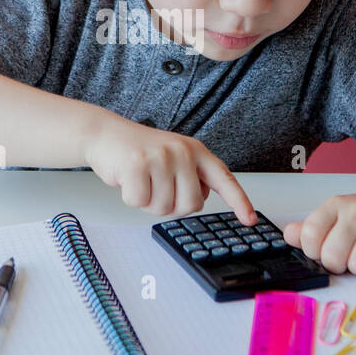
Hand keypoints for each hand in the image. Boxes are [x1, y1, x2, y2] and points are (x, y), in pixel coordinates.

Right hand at [83, 116, 256, 224]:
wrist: (106, 134)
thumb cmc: (140, 151)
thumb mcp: (174, 157)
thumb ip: (191, 177)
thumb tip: (200, 199)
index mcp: (196, 151)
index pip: (224, 179)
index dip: (239, 201)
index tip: (249, 220)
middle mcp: (182, 152)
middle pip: (190, 205)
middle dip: (171, 206)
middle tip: (156, 187)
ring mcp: (161, 157)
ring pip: (163, 208)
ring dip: (148, 202)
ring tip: (142, 180)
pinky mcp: (138, 165)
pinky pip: (139, 203)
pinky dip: (130, 198)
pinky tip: (127, 179)